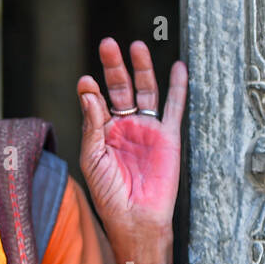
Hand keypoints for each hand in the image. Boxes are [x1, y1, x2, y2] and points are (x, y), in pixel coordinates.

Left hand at [76, 38, 186, 263]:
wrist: (136, 219)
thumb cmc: (110, 194)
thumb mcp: (93, 158)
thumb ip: (93, 125)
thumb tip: (89, 91)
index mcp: (102, 131)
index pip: (96, 101)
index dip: (91, 89)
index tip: (86, 81)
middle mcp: (124, 126)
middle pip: (120, 88)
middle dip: (114, 66)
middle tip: (108, 44)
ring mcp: (147, 130)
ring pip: (145, 92)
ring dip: (141, 69)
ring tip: (135, 46)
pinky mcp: (168, 137)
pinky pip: (175, 107)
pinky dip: (178, 87)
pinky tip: (177, 67)